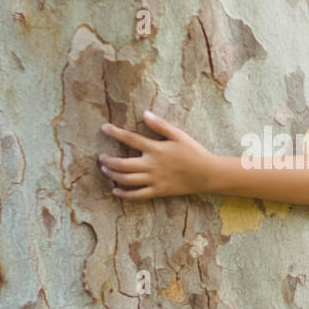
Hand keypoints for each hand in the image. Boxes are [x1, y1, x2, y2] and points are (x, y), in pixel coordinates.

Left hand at [98, 110, 216, 199]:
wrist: (207, 174)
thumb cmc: (193, 152)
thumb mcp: (179, 135)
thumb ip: (160, 125)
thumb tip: (145, 113)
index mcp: (156, 149)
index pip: (131, 139)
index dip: (115, 133)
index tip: (104, 128)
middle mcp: (152, 165)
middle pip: (123, 164)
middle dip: (108, 160)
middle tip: (101, 157)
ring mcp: (154, 180)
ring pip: (127, 179)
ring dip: (113, 174)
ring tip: (105, 169)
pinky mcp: (158, 191)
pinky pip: (137, 195)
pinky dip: (124, 194)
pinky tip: (115, 190)